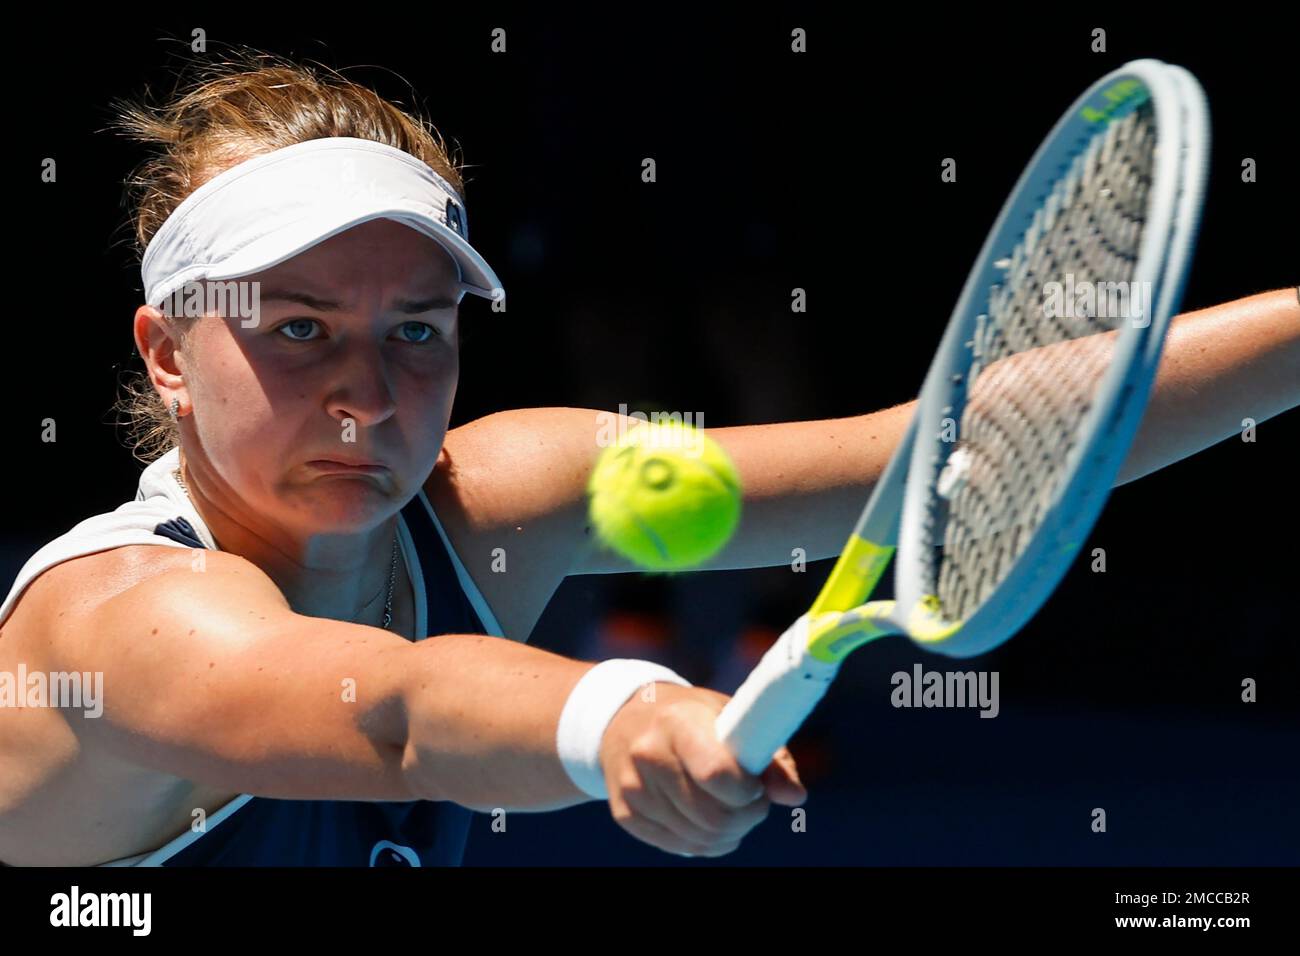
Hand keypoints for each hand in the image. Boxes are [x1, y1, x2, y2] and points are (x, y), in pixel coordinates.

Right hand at [599, 683, 805, 857]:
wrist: (624, 719)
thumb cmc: (691, 718)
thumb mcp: (731, 718)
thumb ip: (770, 757)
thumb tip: (795, 797)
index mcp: (679, 723)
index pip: (717, 774)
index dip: (748, 790)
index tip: (755, 783)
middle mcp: (649, 755)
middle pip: (713, 816)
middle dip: (746, 816)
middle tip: (751, 800)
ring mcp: (633, 788)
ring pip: (700, 838)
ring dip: (729, 832)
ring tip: (731, 808)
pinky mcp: (625, 814)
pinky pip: (681, 847)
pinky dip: (705, 841)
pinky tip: (708, 819)